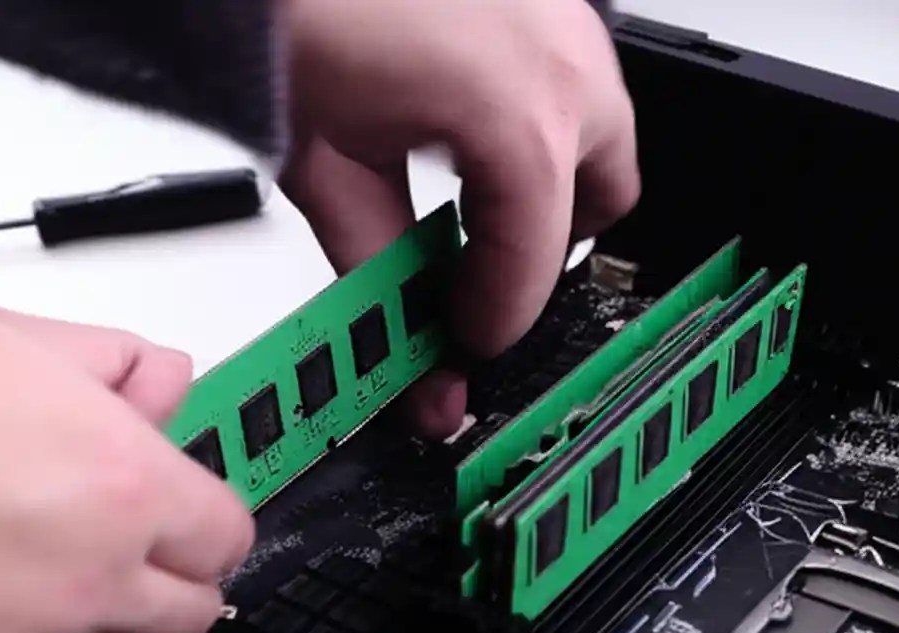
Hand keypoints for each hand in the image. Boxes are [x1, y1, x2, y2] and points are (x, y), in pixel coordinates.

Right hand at [0, 285, 253, 632]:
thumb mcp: (16, 338)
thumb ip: (116, 367)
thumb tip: (163, 382)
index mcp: (121, 487)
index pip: (226, 537)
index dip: (210, 523)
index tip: (193, 516)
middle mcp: (82, 578)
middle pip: (185, 615)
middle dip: (171, 584)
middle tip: (140, 552)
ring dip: (96, 628)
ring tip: (51, 578)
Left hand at [282, 0, 639, 436]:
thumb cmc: (294, 5)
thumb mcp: (328, 159)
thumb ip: (380, 258)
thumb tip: (402, 322)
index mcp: (523, 119)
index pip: (535, 259)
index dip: (498, 317)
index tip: (469, 333)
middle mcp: (567, 63)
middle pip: (604, 196)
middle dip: (547, 243)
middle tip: (485, 269)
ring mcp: (564, 14)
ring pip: (598, 129)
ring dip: (546, 175)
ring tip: (465, 189)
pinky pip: (568, 72)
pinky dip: (532, 110)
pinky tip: (461, 116)